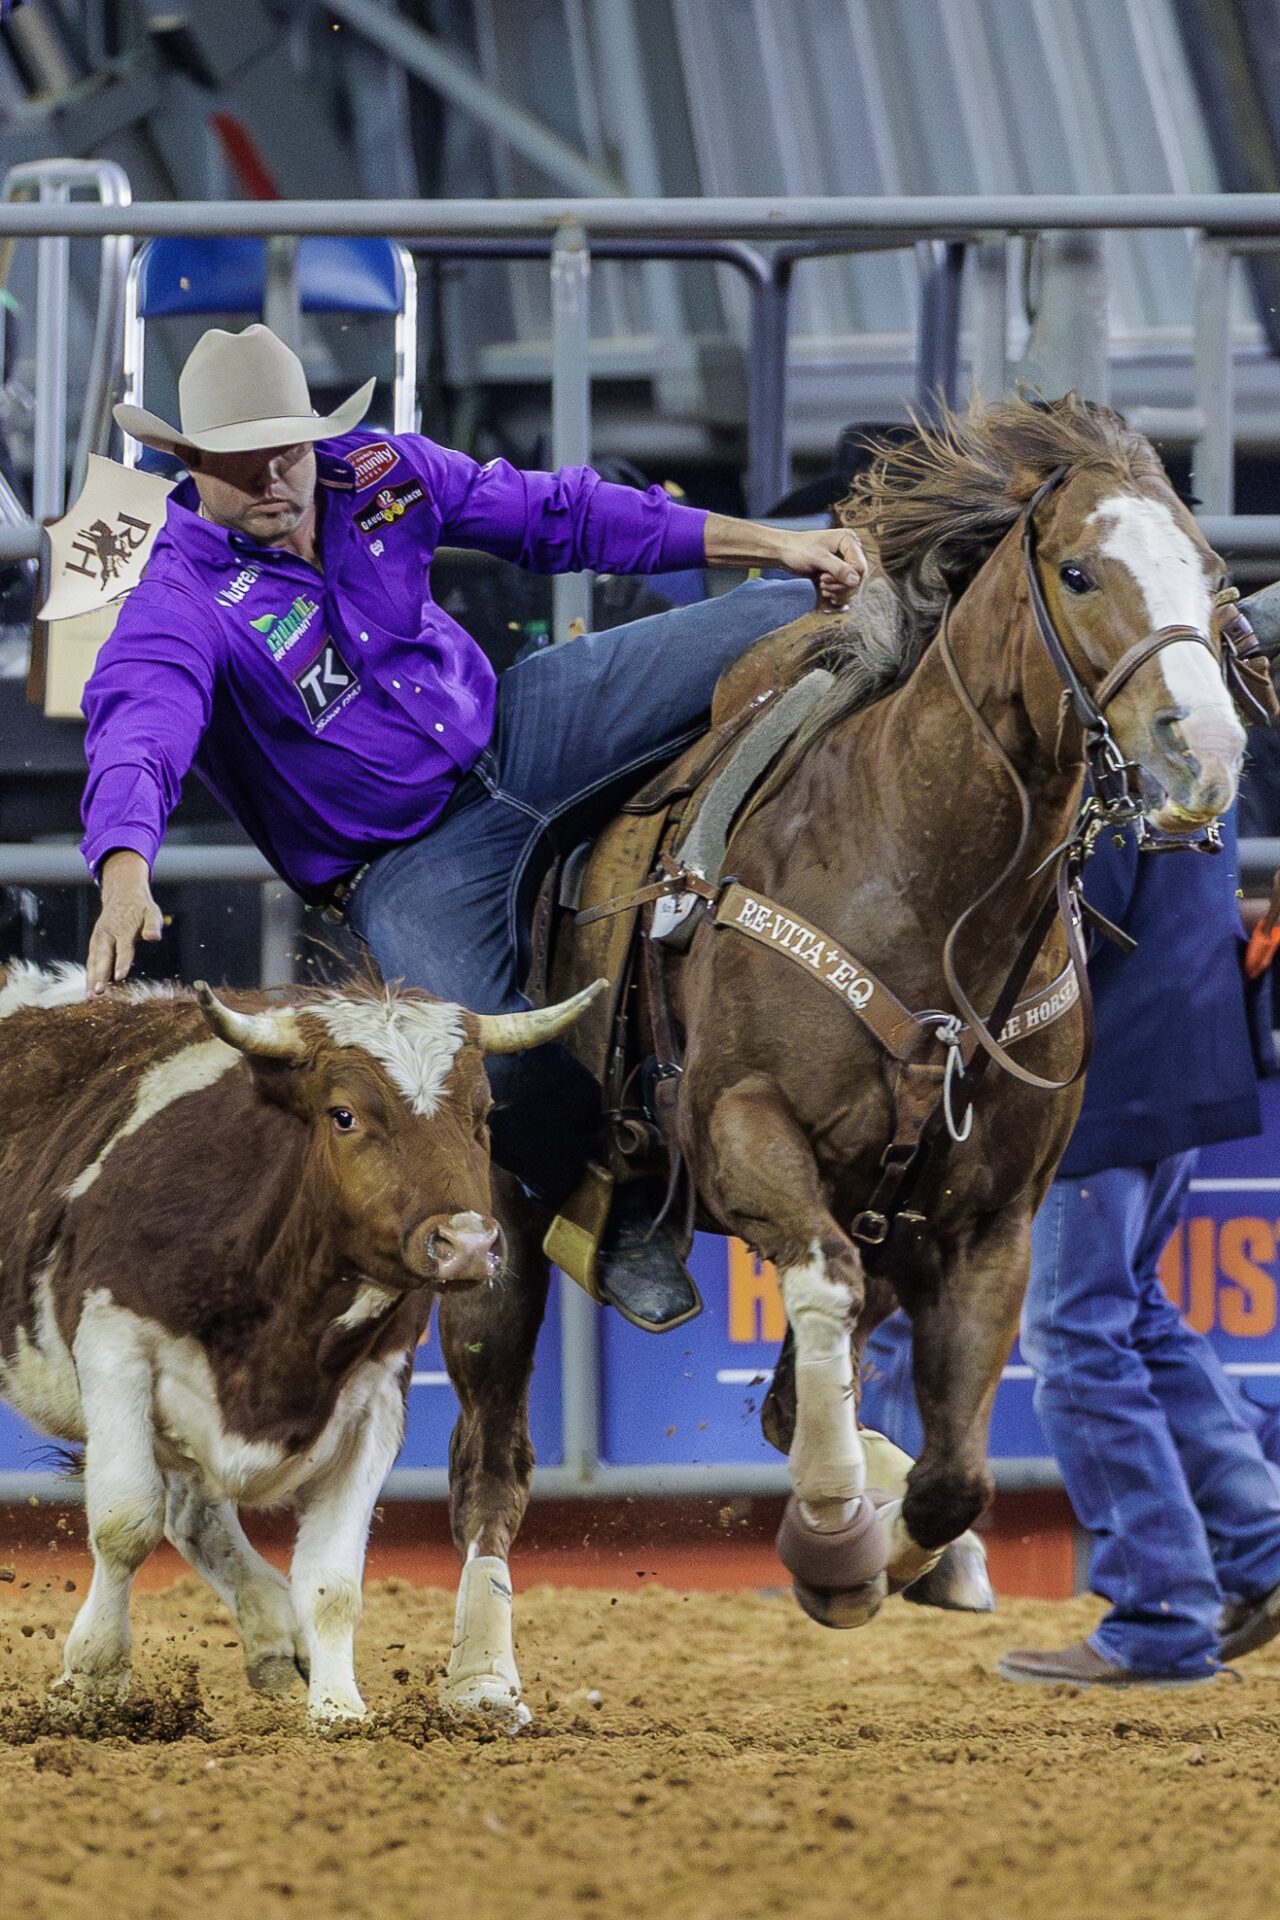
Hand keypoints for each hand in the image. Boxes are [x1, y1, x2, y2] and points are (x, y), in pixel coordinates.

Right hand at [86, 850, 163, 995]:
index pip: (123, 948)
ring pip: (94, 960)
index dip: (121, 962)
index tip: (119, 977)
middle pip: (103, 957)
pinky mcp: (94, 943)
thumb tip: (153, 937)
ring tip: (89, 997)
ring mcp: (98, 938)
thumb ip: (153, 925)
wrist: (121, 895)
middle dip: (100, 976)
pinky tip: (88, 990)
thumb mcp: (152, 912)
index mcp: (123, 928)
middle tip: (98, 993)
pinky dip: (89, 974)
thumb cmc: (140, 907)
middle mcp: (107, 934)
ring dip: (91, 979)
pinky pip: (91, 960)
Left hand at [771, 527, 866, 607]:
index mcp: (849, 540)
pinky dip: (836, 594)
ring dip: (837, 591)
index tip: (824, 578)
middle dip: (839, 585)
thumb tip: (856, 581)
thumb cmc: (798, 549)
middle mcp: (851, 550)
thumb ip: (838, 568)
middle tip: (822, 582)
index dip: (846, 578)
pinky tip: (825, 592)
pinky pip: (846, 589)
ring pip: (852, 586)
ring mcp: (846, 562)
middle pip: (857, 579)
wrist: (784, 552)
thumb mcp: (818, 558)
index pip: (860, 567)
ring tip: (821, 585)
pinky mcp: (840, 572)